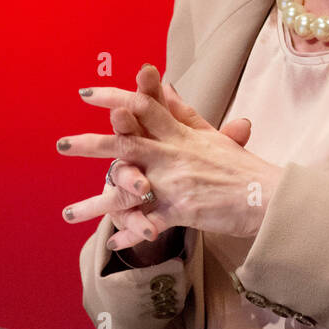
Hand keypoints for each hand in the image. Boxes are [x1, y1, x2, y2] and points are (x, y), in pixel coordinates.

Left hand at [58, 64, 282, 250]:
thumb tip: (164, 84)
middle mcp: (174, 153)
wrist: (267, 196)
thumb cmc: (241, 167)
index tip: (86, 95)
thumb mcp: (212, 134)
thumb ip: (183, 112)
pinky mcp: (181, 209)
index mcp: (181, 132)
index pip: (143, 108)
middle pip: (125, 143)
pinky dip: (130, 235)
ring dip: (96, 202)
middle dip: (91, 145)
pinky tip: (112, 244)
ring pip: (128, 188)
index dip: (114, 98)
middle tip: (61, 145)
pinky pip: (147, 222)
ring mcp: (175, 181)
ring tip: (69, 213)